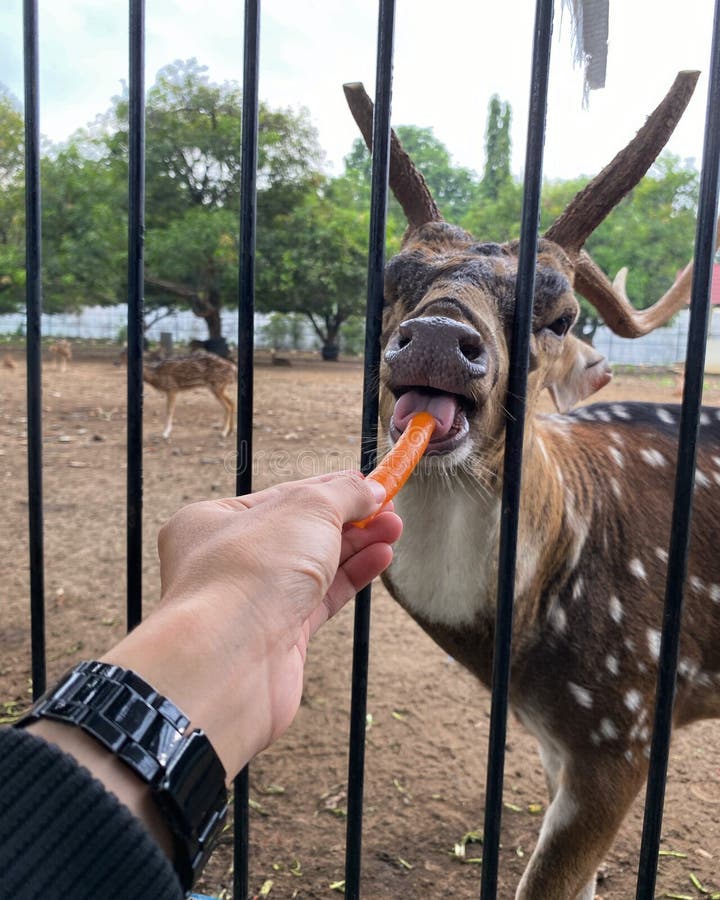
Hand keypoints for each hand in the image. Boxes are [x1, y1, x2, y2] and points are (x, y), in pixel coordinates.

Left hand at [102, 471, 401, 778]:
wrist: (231, 663)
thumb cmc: (249, 574)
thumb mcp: (306, 508)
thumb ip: (344, 494)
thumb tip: (372, 489)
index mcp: (214, 521)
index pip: (283, 495)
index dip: (330, 487)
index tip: (369, 483)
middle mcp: (228, 561)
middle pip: (301, 530)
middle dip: (350, 518)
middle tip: (391, 509)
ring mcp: (253, 601)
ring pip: (314, 566)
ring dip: (357, 545)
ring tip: (394, 530)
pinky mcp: (278, 638)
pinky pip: (322, 599)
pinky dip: (352, 576)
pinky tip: (380, 558)